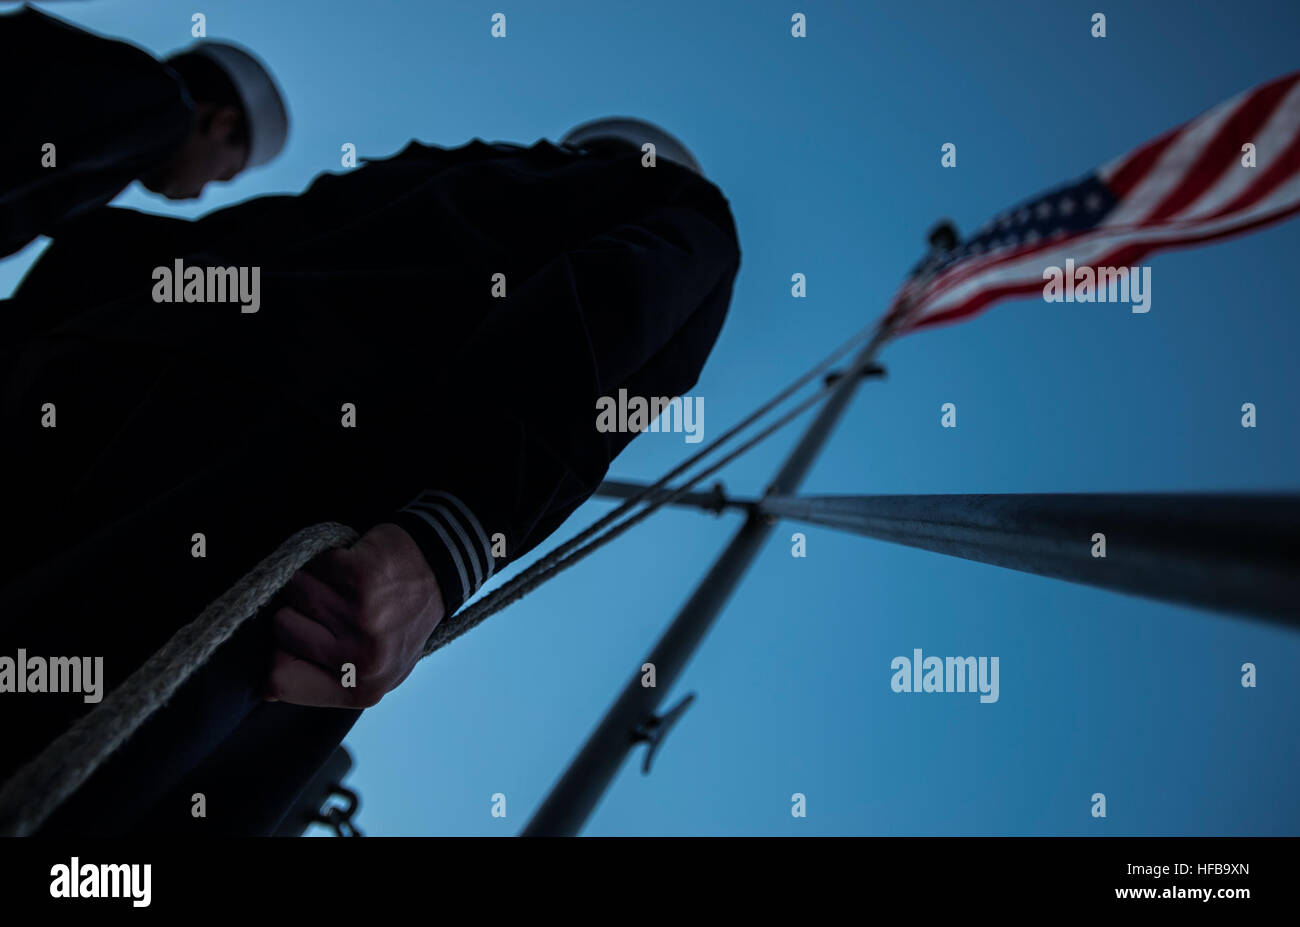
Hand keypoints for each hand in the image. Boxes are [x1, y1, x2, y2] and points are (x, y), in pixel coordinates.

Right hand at [264, 522, 444, 707]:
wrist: (440, 569)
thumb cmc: (400, 618)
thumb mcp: (374, 668)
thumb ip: (324, 680)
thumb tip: (265, 688)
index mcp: (361, 690)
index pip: (279, 680)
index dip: (276, 655)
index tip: (294, 639)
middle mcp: (362, 659)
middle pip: (280, 628)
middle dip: (296, 610)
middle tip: (334, 607)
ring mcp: (363, 619)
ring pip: (294, 589)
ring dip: (312, 579)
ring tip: (345, 586)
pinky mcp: (364, 578)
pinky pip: (314, 563)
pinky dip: (328, 557)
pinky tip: (354, 565)